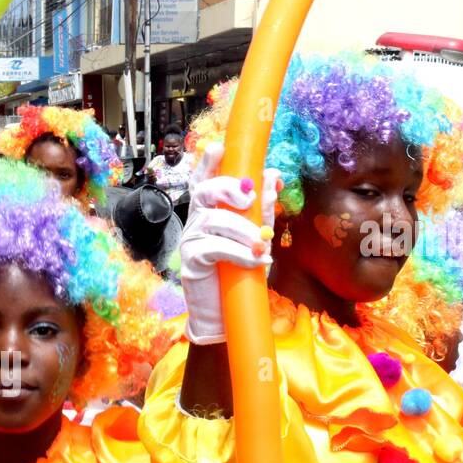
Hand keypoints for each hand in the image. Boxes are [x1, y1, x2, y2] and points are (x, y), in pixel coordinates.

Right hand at [175, 142, 278, 344]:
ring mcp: (190, 241)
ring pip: (214, 221)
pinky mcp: (190, 261)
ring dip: (244, 232)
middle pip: (204, 191)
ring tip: (262, 247)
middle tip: (250, 198)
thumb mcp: (256, 237)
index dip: (208, 163)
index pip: (203, 181)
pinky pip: (215, 248)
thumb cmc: (239, 275)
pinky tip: (256, 262)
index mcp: (210, 212)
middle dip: (228, 188)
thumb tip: (273, 175)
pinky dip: (240, 254)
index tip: (218, 147)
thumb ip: (263, 210)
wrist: (224, 315)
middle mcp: (196, 222)